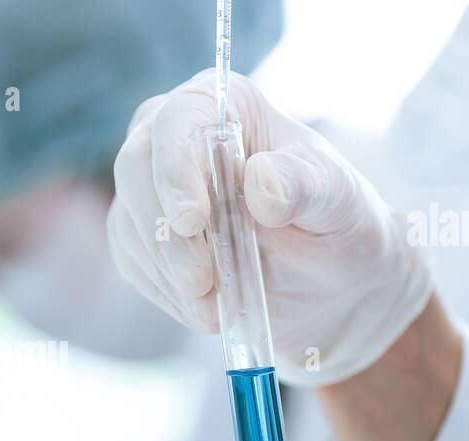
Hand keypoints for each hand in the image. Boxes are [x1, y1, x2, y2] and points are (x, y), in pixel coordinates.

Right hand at [107, 68, 431, 384]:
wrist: (327, 282)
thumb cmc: (335, 224)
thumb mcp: (337, 201)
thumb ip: (304, 185)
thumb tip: (261, 182)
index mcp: (224, 105)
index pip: (179, 120)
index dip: (176, 169)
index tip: (192, 221)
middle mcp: (174, 136)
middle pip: (136, 169)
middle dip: (166, 232)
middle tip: (200, 281)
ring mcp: (150, 187)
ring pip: (130, 222)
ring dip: (169, 272)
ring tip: (217, 304)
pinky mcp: (139, 235)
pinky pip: (133, 262)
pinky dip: (166, 292)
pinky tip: (205, 308)